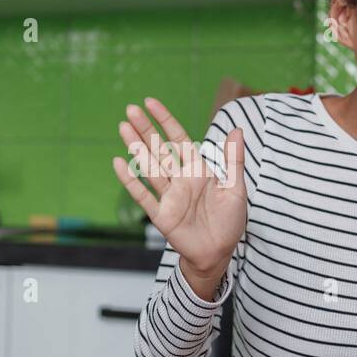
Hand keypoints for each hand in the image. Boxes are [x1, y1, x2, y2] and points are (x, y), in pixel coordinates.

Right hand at [112, 98, 245, 299]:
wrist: (220, 253)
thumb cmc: (229, 221)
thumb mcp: (236, 189)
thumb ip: (234, 160)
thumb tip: (237, 129)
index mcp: (197, 170)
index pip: (178, 139)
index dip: (165, 120)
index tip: (150, 103)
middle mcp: (180, 179)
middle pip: (159, 149)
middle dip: (145, 129)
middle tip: (129, 109)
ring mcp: (168, 197)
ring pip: (149, 167)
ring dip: (135, 148)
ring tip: (122, 128)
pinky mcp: (162, 216)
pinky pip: (143, 196)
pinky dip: (131, 181)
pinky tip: (119, 163)